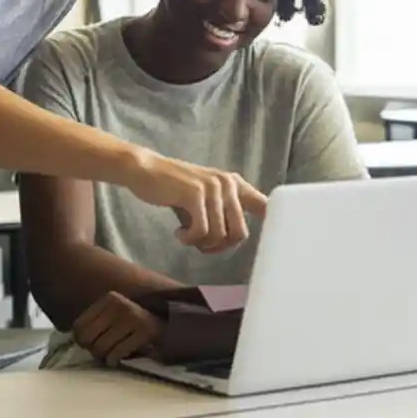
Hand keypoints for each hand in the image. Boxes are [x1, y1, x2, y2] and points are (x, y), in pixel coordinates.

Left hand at [73, 291, 162, 366]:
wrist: (168, 324)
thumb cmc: (134, 324)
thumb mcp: (113, 316)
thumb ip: (95, 323)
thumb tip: (77, 339)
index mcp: (109, 298)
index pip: (79, 326)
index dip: (81, 340)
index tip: (91, 343)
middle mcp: (120, 304)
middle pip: (88, 338)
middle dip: (93, 349)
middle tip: (102, 351)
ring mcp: (133, 316)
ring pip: (101, 348)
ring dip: (105, 356)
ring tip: (113, 353)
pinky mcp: (144, 331)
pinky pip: (116, 354)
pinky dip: (115, 360)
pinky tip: (120, 357)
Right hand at [121, 149, 266, 252]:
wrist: (145, 170)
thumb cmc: (174, 189)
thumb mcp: (205, 199)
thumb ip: (223, 215)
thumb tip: (235, 243)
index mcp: (235, 184)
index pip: (266, 206)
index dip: (271, 227)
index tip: (263, 244)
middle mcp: (228, 183)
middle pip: (240, 233)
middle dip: (220, 247)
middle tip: (202, 244)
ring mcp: (213, 187)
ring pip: (219, 235)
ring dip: (201, 244)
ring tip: (187, 236)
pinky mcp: (195, 194)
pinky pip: (201, 231)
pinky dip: (189, 239)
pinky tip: (178, 233)